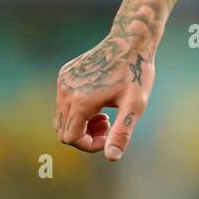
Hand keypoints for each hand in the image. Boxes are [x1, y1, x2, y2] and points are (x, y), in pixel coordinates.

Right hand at [55, 35, 154, 160]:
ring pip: (61, 117)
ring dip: (81, 123)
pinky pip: (63, 102)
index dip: (89, 144)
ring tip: (104, 114)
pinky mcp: (64, 74)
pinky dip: (77, 109)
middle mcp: (66, 91)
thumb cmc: (137, 73)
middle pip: (63, 131)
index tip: (109, 136)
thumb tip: (111, 157)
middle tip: (108, 124)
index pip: (71, 138)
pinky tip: (99, 99)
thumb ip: (122, 132)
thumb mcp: (135, 104)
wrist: (130, 41)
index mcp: (81, 101)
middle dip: (84, 135)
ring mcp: (63, 81)